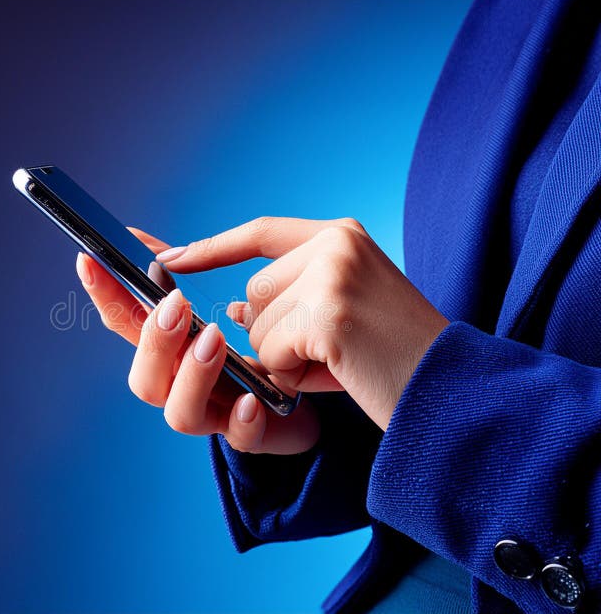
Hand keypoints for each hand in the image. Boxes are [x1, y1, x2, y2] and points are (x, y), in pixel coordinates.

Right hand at [76, 228, 320, 453]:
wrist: (305, 394)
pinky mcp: (252, 433)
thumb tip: (140, 237)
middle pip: (143, 380)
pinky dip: (241, 420)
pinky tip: (251, 400)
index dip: (104, 296)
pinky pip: (239, 437)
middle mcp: (183, 386)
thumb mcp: (217, 305)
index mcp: (172, 352)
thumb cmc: (254, 347)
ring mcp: (215, 412)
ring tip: (215, 340)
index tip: (90, 260)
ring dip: (193, 376)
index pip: (126, 326)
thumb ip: (183, 273)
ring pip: (179, 414)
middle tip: (177, 305)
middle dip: (154, 343)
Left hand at [155, 217, 448, 429]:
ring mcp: (333, 272)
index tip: (169, 256)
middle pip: (254, 291)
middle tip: (332, 349)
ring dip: (286, 355)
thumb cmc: (393, 357)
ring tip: (341, 359)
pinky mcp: (328, 311)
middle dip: (276, 332)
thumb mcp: (337, 315)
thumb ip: (287, 302)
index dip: (213, 247)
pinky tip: (339, 369)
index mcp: (341, 234)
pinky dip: (294, 372)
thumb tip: (233, 305)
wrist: (452, 389)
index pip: (261, 231)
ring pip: (258, 323)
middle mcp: (336, 242)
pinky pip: (272, 350)